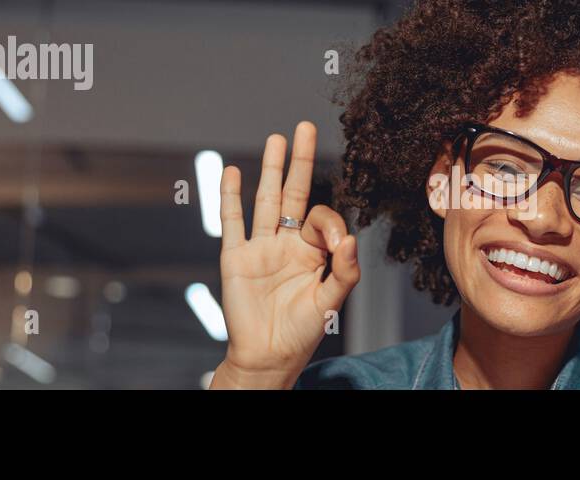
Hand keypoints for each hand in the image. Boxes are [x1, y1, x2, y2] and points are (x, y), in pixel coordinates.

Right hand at [210, 121, 359, 388]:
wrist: (267, 355)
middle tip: (305, 128)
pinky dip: (230, 196)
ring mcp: (259, 247)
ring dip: (270, 169)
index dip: (330, 223)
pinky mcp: (235, 257)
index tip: (335, 242)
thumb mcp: (331, 302)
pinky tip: (232, 172)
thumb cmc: (302, 332)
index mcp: (312, 252)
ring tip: (276, 139)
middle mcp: (286, 243)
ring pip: (265, 199)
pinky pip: (232, 221)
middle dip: (300, 161)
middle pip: (294, 193)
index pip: (322, 219)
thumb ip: (344, 271)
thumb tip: (350, 239)